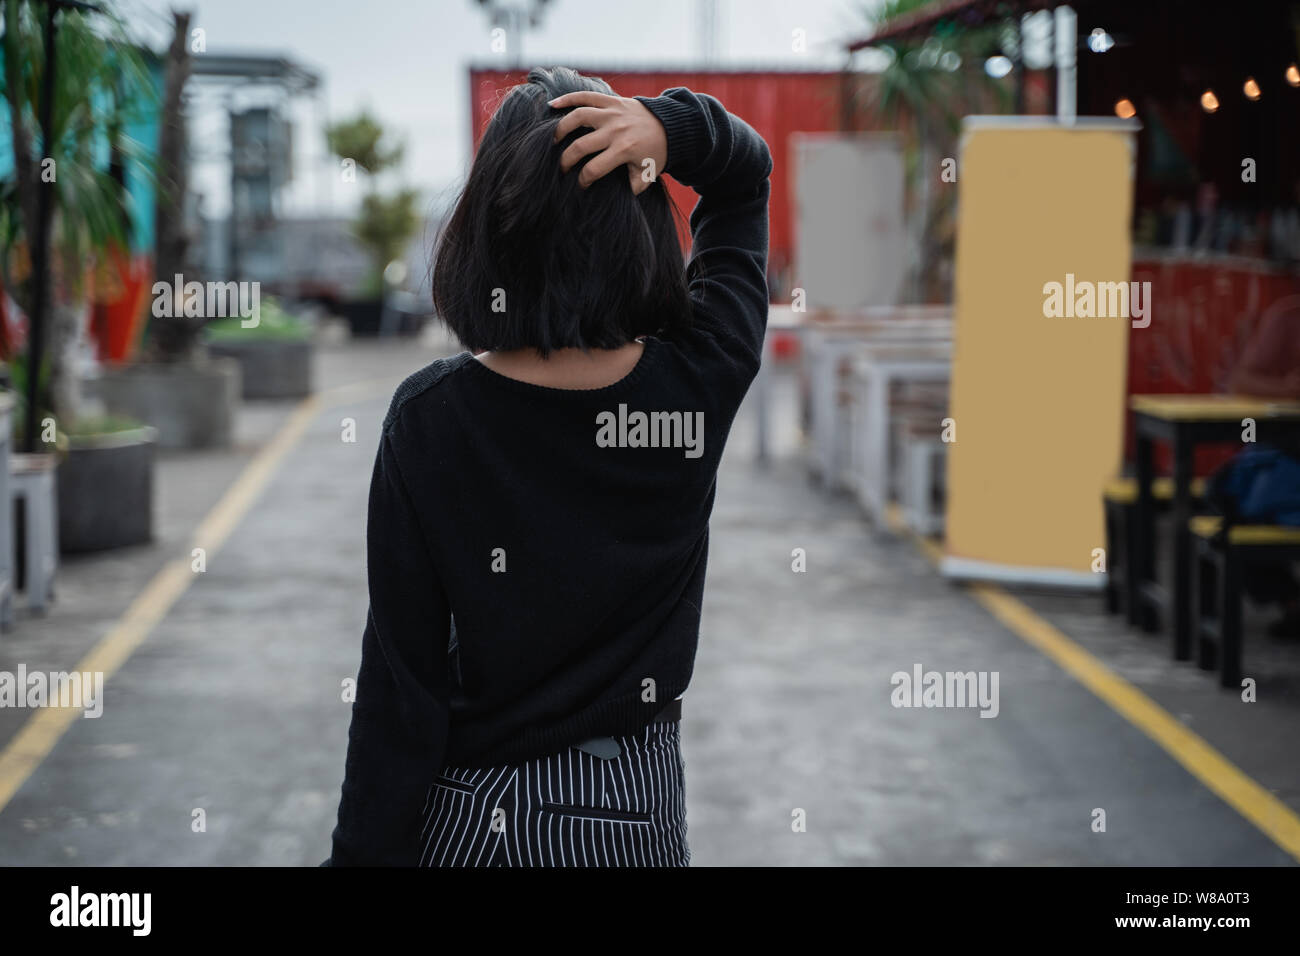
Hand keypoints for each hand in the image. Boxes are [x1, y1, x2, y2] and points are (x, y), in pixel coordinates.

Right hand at [549, 91, 667, 194]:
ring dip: (561, 129)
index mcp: (624, 150)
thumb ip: (631, 188)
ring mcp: (612, 112)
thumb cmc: (655, 154)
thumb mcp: (646, 175)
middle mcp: (616, 130)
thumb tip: (612, 200)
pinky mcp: (611, 100)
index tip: (580, 185)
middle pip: (581, 146)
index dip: (583, 181)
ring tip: (554, 141)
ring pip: (578, 116)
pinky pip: (586, 96)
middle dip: (567, 161)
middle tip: (562, 169)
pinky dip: (568, 98)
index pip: (594, 169)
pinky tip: (552, 105)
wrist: (671, 125)